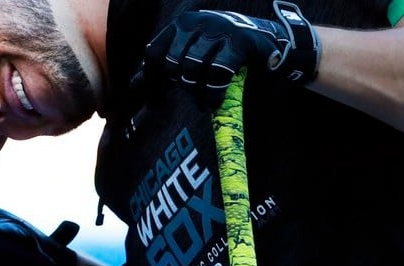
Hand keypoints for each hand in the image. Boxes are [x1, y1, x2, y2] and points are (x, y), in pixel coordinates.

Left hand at [144, 2, 318, 103]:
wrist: (270, 44)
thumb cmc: (225, 54)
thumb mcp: (193, 54)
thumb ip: (165, 68)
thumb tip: (134, 85)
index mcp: (181, 25)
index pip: (154, 53)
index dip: (151, 82)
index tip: (155, 104)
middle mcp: (197, 22)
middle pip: (173, 64)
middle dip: (180, 87)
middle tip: (193, 96)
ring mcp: (218, 30)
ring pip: (192, 69)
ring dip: (197, 92)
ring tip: (204, 100)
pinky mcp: (238, 42)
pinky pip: (216, 73)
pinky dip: (212, 92)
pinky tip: (214, 100)